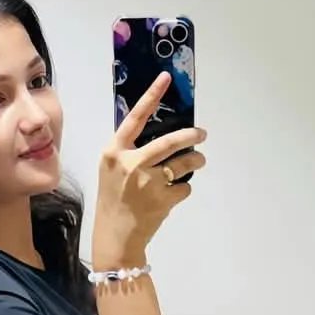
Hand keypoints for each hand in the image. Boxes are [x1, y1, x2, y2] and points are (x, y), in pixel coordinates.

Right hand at [92, 74, 207, 269]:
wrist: (115, 236)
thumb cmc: (113, 199)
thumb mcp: (112, 169)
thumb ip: (130, 150)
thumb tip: (163, 134)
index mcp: (114, 151)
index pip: (135, 117)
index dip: (151, 96)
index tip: (166, 78)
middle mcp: (130, 163)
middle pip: (170, 141)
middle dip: (191, 136)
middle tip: (202, 135)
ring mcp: (147, 182)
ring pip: (184, 164)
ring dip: (196, 162)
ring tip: (198, 162)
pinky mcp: (162, 200)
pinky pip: (184, 188)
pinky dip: (184, 190)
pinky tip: (173, 195)